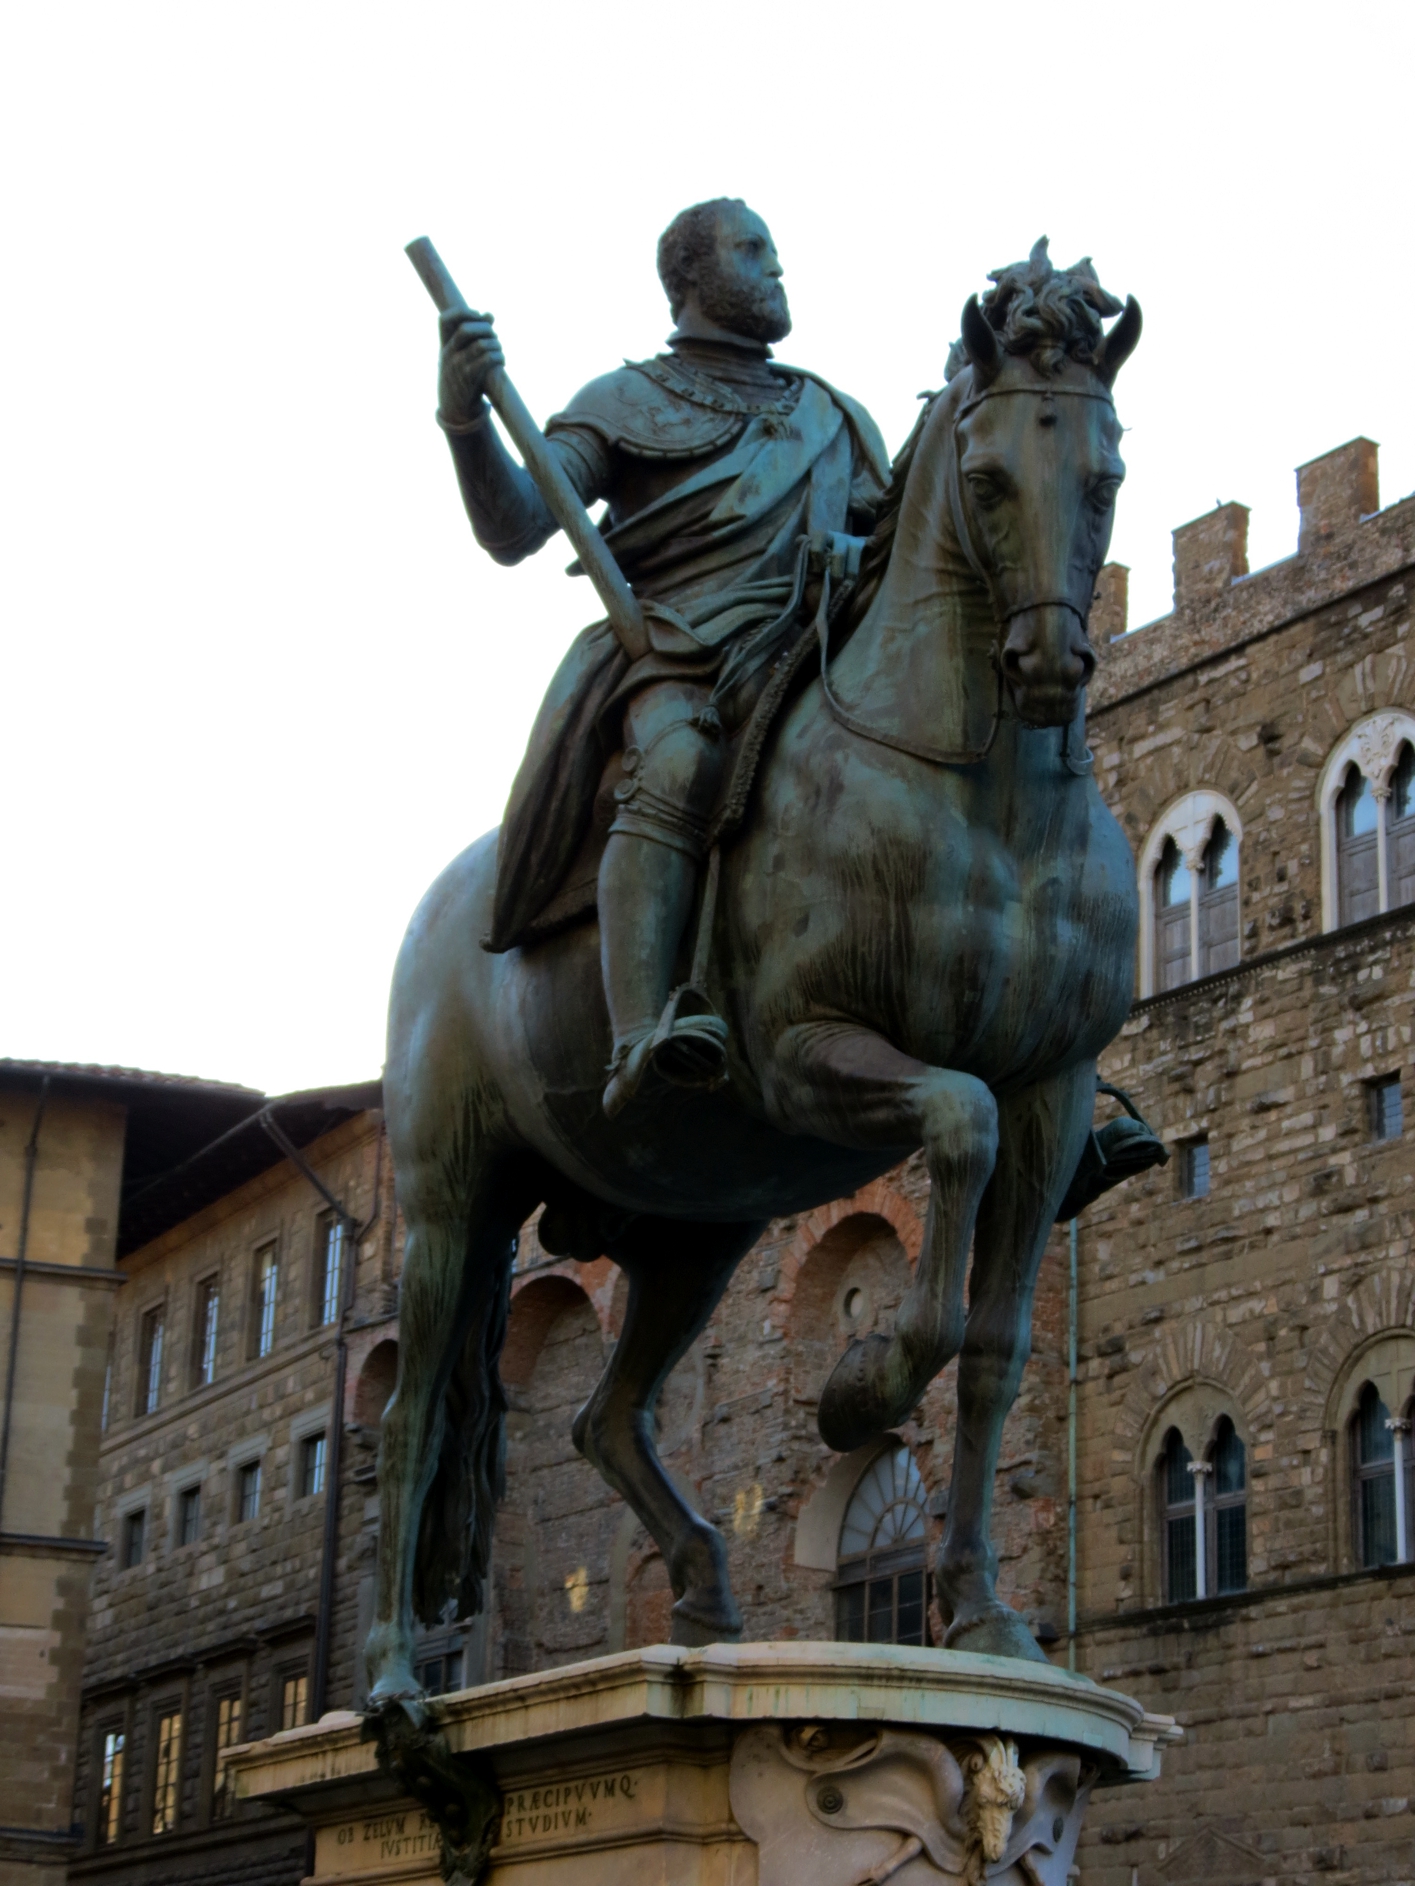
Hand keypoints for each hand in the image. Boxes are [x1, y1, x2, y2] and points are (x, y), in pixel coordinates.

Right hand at [438, 310, 504, 424]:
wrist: (455, 410)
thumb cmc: (462, 379)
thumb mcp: (463, 357)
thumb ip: (475, 335)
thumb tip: (490, 314)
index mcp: (444, 346)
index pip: (444, 320)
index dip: (462, 312)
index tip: (478, 315)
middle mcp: (448, 354)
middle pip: (465, 329)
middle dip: (485, 327)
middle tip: (494, 335)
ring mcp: (457, 366)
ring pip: (480, 345)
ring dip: (496, 344)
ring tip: (500, 350)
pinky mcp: (469, 379)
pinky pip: (486, 360)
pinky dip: (498, 357)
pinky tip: (502, 361)